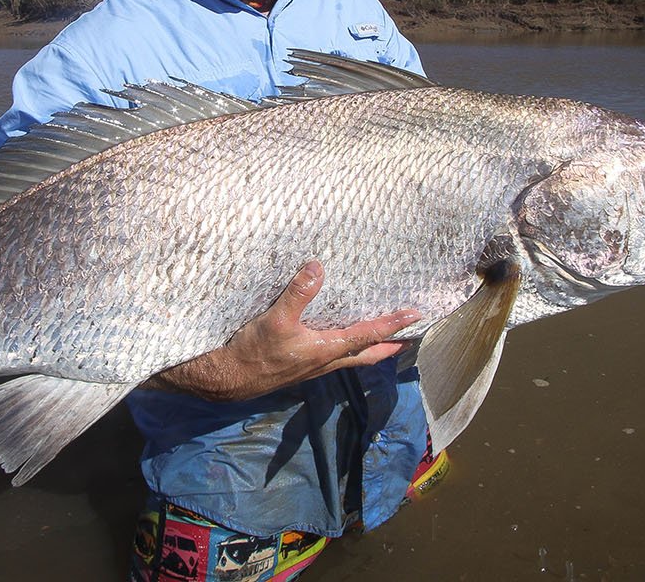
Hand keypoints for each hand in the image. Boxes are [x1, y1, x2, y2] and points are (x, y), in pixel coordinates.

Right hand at [146, 260, 421, 402]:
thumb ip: (298, 293)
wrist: (229, 379)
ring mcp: (313, 367)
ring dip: (370, 348)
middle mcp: (326, 362)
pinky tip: (338, 338)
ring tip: (384, 339)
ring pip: (352, 358)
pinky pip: (334, 357)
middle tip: (410, 337)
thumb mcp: (276, 319)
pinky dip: (347, 347)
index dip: (393, 324)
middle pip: (367, 354)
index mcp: (326, 349)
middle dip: (390, 346)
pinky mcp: (301, 366)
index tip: (415, 314)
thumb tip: (317, 266)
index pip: (368, 334)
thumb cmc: (255, 351)